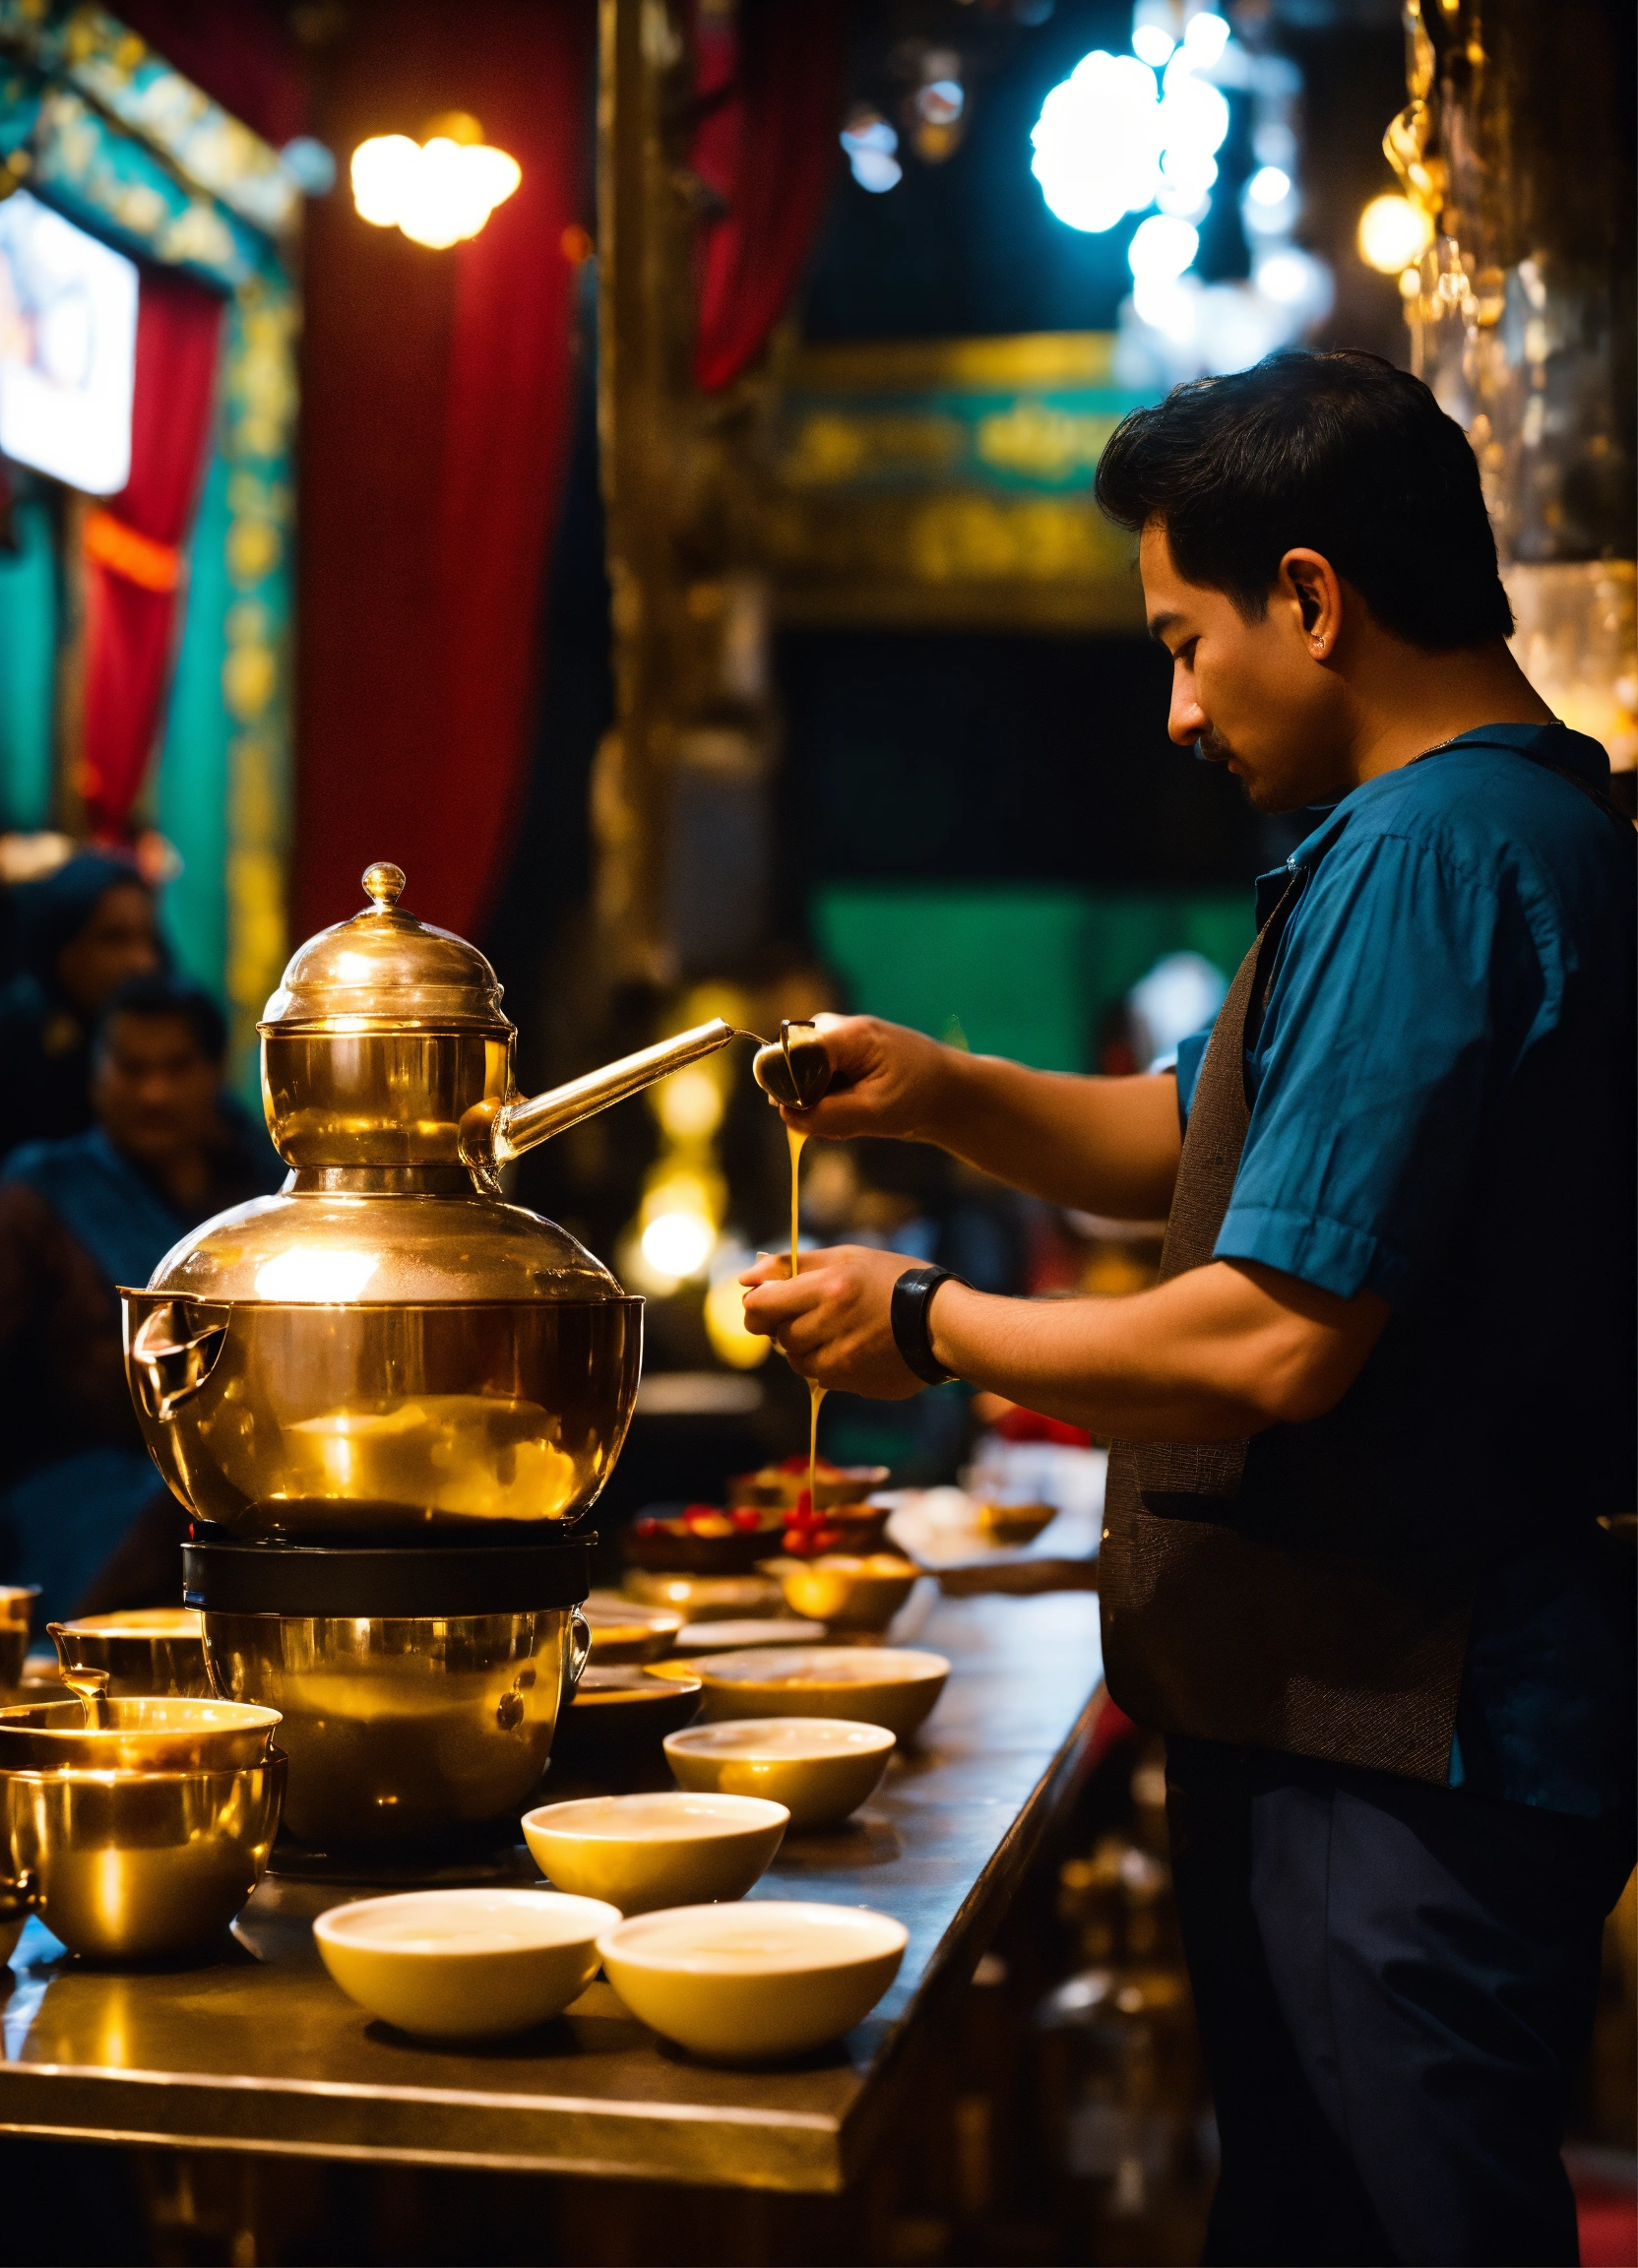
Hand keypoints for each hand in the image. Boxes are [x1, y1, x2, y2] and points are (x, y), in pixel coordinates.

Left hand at [739, 1245, 927, 1398]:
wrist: (945, 1324)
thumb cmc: (896, 1280)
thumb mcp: (848, 1258)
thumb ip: (794, 1264)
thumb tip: (746, 1277)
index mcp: (829, 1288)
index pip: (761, 1306)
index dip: (758, 1307)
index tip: (769, 1304)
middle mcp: (831, 1326)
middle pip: (780, 1338)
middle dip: (788, 1328)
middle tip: (815, 1315)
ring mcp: (843, 1361)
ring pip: (798, 1363)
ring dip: (808, 1349)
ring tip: (841, 1331)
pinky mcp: (855, 1384)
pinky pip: (824, 1379)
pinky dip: (831, 1366)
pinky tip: (858, 1348)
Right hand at [774, 1015, 956, 1142]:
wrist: (948, 1091)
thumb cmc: (919, 1095)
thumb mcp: (874, 1112)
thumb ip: (827, 1115)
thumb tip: (785, 1114)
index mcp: (846, 1034)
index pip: (791, 1054)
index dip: (788, 1088)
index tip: (804, 1115)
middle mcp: (834, 1029)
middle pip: (792, 1067)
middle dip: (807, 1101)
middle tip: (842, 1122)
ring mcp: (834, 1042)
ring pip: (801, 1079)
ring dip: (820, 1106)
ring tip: (854, 1119)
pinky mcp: (837, 1057)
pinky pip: (813, 1084)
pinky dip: (828, 1105)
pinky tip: (853, 1113)